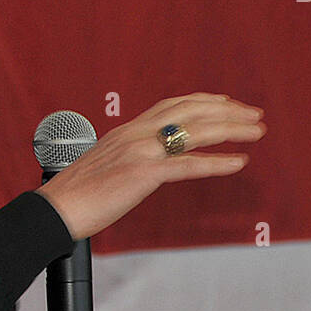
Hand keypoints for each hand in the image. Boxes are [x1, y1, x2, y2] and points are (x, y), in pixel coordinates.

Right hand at [34, 92, 264, 240]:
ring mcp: (139, 152)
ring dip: (231, 129)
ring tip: (256, 132)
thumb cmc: (73, 195)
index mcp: (126, 131)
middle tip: (254, 115)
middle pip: (190, 111)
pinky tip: (238, 162)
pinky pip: (188, 165)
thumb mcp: (103, 164)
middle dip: (227, 110)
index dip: (203, 100)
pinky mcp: (142, 175)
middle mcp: (135, 134)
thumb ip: (126, 157)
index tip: (227, 102)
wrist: (54, 209)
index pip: (171, 105)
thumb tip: (141, 165)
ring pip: (195, 131)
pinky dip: (217, 162)